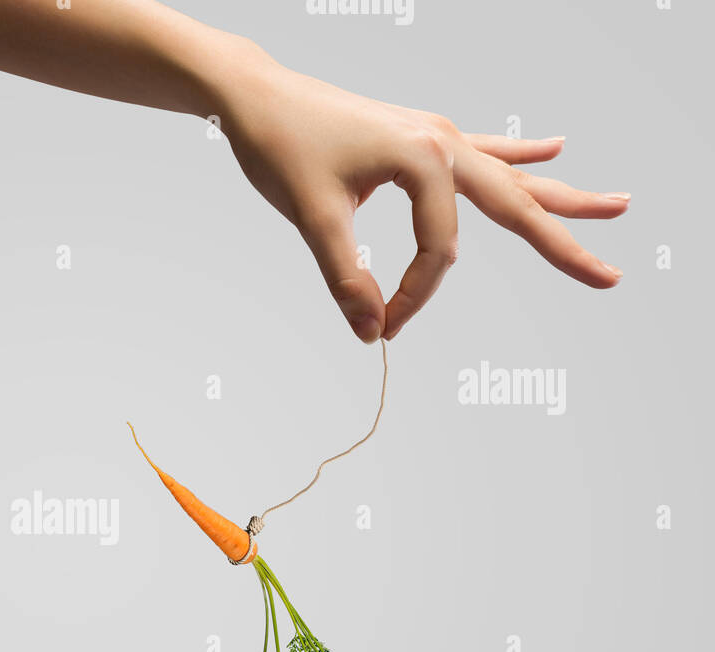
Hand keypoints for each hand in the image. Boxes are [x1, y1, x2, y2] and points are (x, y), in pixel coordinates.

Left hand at [217, 43, 628, 342]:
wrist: (258, 98)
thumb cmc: (282, 147)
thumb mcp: (312, 217)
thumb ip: (344, 277)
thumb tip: (371, 330)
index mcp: (424, 158)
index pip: (440, 250)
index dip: (416, 297)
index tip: (383, 326)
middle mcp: (443, 142)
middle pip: (515, 204)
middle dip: (562, 243)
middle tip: (609, 276)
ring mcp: (437, 135)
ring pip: (510, 175)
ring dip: (559, 193)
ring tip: (616, 206)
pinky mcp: (422, 135)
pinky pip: (483, 149)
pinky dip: (519, 151)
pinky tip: (555, 145)